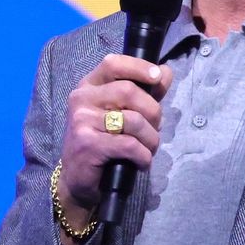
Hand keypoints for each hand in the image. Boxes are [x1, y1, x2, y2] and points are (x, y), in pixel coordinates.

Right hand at [57, 54, 172, 227]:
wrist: (78, 181)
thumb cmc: (103, 142)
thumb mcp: (121, 112)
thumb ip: (143, 92)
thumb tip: (166, 72)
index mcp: (89, 86)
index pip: (113, 63)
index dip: (139, 68)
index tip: (158, 78)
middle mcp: (81, 99)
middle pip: (129, 91)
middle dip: (153, 112)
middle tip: (155, 128)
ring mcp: (82, 121)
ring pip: (133, 120)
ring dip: (151, 138)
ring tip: (148, 148)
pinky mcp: (87, 144)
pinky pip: (129, 145)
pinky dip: (143, 155)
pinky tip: (141, 161)